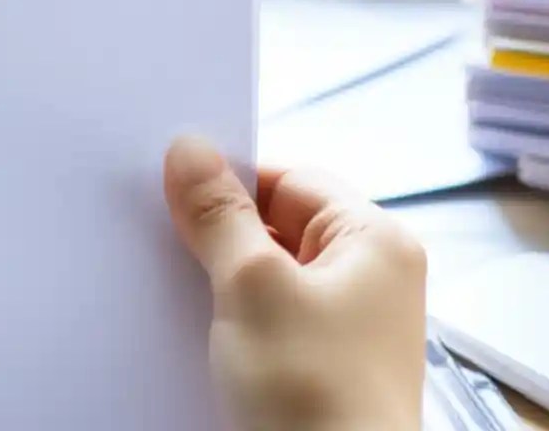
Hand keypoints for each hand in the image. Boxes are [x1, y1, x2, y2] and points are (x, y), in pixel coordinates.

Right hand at [164, 136, 425, 430]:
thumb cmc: (315, 398)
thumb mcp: (251, 287)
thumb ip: (218, 214)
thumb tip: (192, 151)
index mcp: (376, 243)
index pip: (290, 178)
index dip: (231, 182)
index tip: (175, 189)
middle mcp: (371, 278)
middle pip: (277, 224)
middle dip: (221, 234)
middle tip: (172, 243)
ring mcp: (348, 324)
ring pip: (268, 273)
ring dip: (223, 278)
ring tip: (188, 293)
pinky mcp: (321, 362)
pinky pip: (269, 315)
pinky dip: (232, 316)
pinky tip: (202, 330)